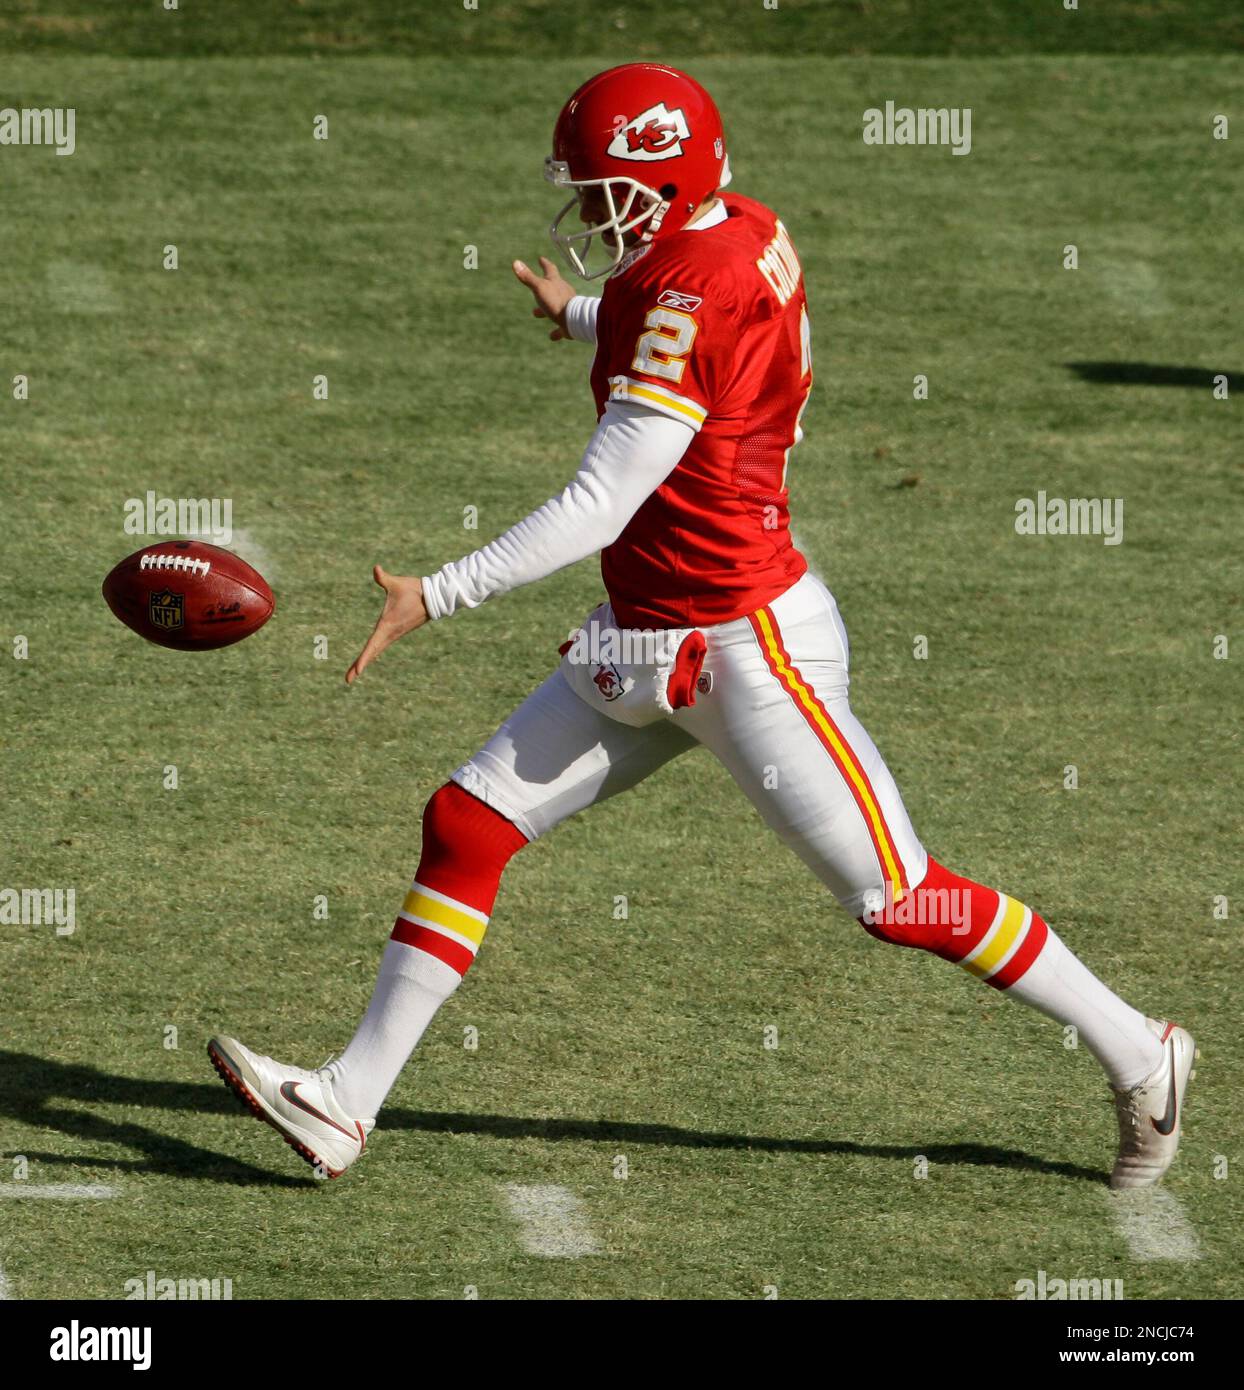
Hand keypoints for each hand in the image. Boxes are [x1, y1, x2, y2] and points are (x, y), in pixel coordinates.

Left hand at [345, 566, 427, 684]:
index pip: (373, 645)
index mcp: (387, 625)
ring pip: (376, 650)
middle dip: (359, 666)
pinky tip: (368, 656)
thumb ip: (383, 578)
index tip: (357, 671)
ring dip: (365, 660)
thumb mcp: (396, 584)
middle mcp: (390, 633)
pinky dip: (372, 653)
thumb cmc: (414, 590)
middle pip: (372, 653)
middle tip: (347, 680)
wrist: (433, 598)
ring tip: (354, 672)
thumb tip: (376, 568)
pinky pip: (381, 645)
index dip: (364, 658)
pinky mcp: (396, 631)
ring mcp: (394, 633)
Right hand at [513, 255, 575, 339]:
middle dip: (544, 287)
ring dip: (546, 309)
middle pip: (553, 288)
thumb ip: (528, 277)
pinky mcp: (570, 323)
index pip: (550, 269)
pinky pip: (561, 327)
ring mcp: (567, 308)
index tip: (541, 259)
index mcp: (556, 282)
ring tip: (536, 313)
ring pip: (555, 306)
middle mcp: (563, 293)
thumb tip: (515, 262)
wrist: (574, 320)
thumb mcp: (539, 288)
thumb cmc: (556, 301)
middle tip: (537, 287)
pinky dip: (556, 330)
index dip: (545, 264)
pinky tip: (552, 336)